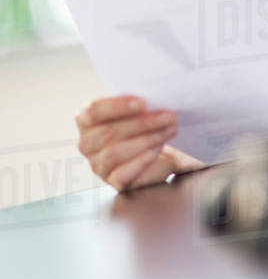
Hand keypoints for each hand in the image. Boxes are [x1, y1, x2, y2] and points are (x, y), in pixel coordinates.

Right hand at [75, 95, 204, 191]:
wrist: (158, 153)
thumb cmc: (144, 126)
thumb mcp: (139, 110)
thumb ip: (139, 103)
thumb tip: (156, 96)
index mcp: (86, 120)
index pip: (93, 111)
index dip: (117, 106)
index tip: (143, 103)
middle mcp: (87, 143)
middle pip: (109, 132)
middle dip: (142, 123)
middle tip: (168, 115)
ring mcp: (98, 165)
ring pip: (115, 152)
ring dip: (147, 139)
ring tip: (169, 130)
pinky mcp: (114, 182)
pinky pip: (124, 173)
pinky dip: (142, 159)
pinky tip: (157, 149)